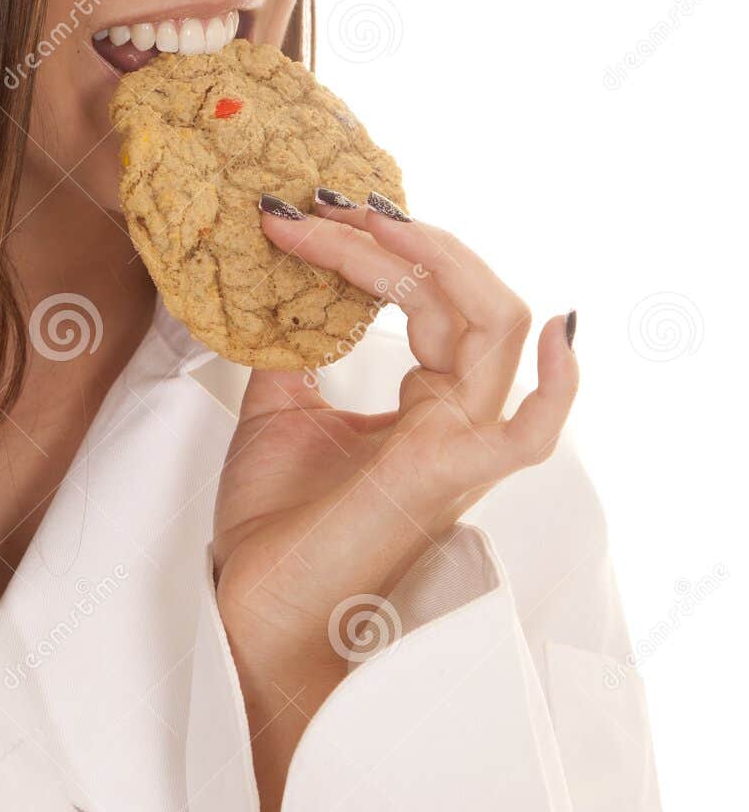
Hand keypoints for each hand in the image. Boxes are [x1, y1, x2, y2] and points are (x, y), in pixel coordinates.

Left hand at [213, 192, 578, 718]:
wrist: (252, 605)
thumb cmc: (273, 525)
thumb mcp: (279, 408)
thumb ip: (300, 347)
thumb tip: (288, 282)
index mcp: (426, 407)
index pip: (431, 300)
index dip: (378, 249)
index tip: (308, 215)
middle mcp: (456, 421)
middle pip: (465, 298)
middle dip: (399, 240)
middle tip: (329, 206)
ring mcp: (460, 448)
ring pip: (492, 328)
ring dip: (431, 260)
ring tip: (365, 222)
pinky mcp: (448, 476)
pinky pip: (532, 432)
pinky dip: (559, 382)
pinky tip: (559, 330)